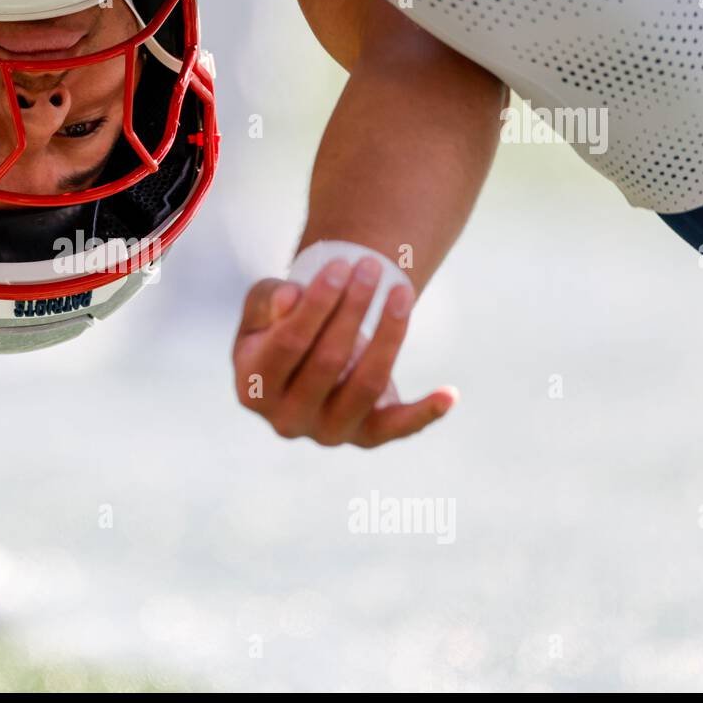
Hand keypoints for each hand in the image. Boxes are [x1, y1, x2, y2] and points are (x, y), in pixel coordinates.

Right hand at [232, 256, 455, 447]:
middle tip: (373, 267)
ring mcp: (327, 433)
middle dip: (354, 309)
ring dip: (389, 334)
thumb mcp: (263, 307)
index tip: (341, 264)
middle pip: (328, 362)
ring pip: (366, 385)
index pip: (288, 345)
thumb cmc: (283, 323)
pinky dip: (425, 412)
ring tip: (401, 291)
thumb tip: (291, 298)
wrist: (308, 357)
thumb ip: (268, 301)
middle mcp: (285, 420)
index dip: (317, 304)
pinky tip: (450, 393)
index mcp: (252, 388)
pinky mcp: (366, 438)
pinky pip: (398, 428)